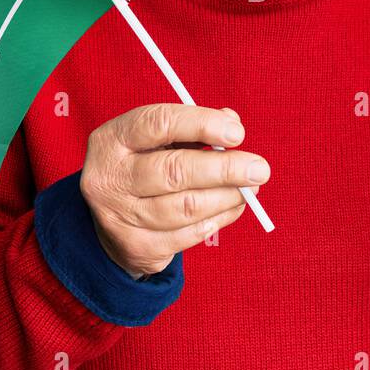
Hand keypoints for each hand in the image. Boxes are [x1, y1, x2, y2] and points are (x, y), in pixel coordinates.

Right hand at [80, 103, 270, 276]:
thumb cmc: (145, 165)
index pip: (158, 123)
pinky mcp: (136, 246)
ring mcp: (119, 216)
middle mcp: (109, 176)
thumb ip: (194, 127)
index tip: (237, 134)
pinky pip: (188, 235)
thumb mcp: (158, 140)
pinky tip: (232, 207)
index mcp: (113, 139)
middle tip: (260, 169)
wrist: (111, 217)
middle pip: (174, 171)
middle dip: (225, 169)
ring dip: (227, 198)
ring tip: (249, 190)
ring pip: (185, 207)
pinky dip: (218, 220)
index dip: (202, 125)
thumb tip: (232, 124)